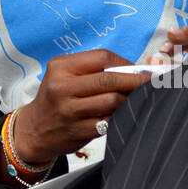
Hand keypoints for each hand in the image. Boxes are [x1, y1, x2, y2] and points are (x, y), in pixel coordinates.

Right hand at [11, 49, 149, 164]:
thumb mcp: (64, 74)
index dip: (125, 63)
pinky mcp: (78, 131)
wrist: (34, 129)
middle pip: (109, 79)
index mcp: (61, 67)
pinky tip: (122, 113)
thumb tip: (133, 68)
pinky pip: (109, 121)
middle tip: (153, 82)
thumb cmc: (56, 97)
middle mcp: (62, 87)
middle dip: (136, 80)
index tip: (139, 68)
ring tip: (134, 98)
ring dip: (129, 100)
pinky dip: (119, 116)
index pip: (102, 57)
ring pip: (112, 101)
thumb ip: (92, 69)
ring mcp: (70, 111)